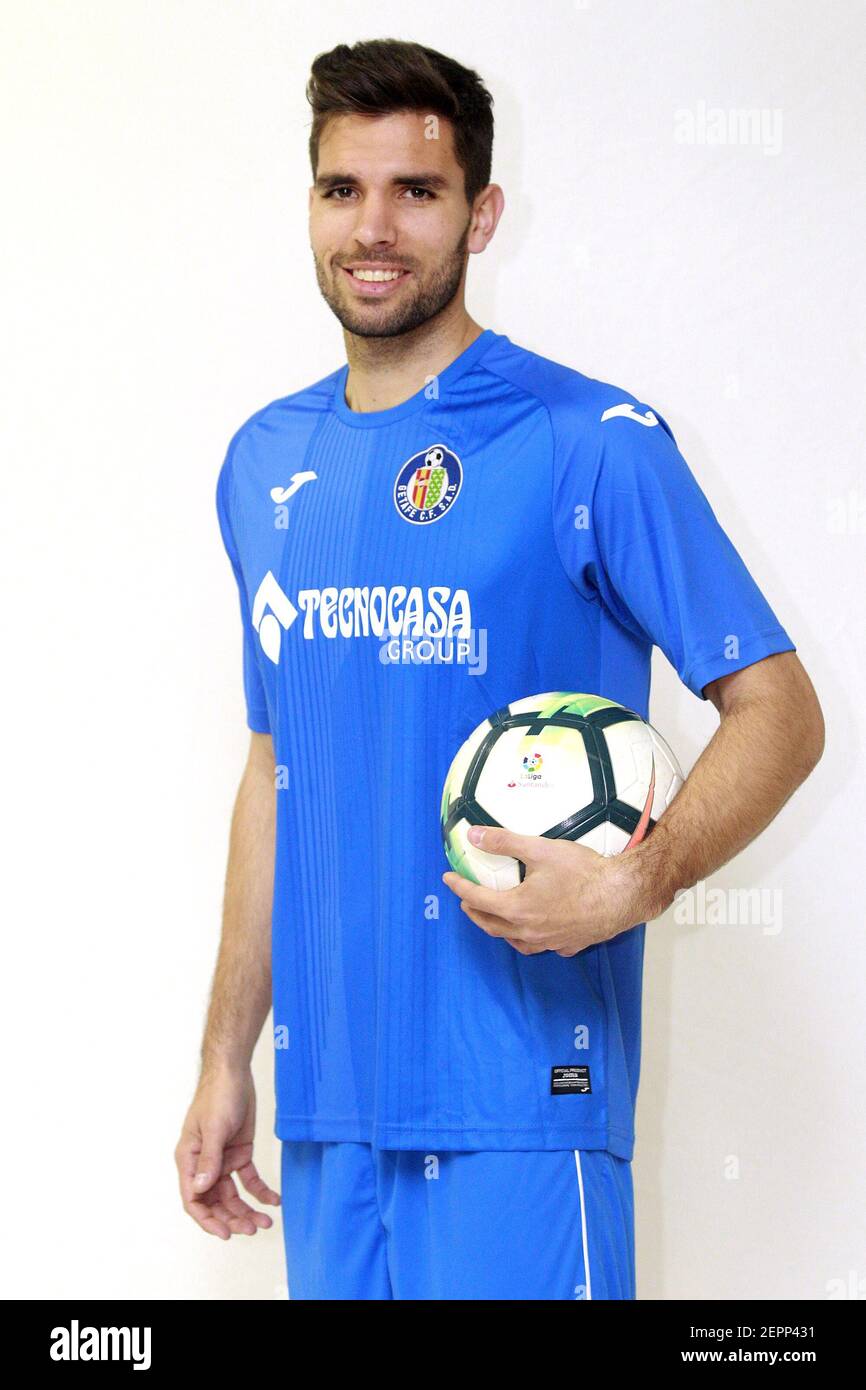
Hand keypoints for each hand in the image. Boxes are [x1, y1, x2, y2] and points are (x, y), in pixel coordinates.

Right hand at [175, 1066, 279, 1239]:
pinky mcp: (240, 1153)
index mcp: (189, 1159)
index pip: (193, 1199)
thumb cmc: (217, 1095)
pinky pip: (249, 1179)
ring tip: (265, 1222)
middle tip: (252, 1228)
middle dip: (232, 1218)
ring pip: (233, 1195)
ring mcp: (222, 1160)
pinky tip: (274, 1201)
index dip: (207, 1220)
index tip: (225, 1233)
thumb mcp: (214, 1128)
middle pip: (215, 1202)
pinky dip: (261, 1192)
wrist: (234, 1072)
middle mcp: (204, 1164)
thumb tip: (200, 1189)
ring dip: (247, 1210)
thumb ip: (209, 1159)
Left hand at [442, 825, 646, 956]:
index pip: (477, 900)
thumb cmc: (583, 873)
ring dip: (498, 929)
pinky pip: (540, 946)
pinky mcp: (567, 945)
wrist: (622, 895)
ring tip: (494, 917)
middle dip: (474, 911)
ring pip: (514, 941)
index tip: (449, 879)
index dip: (460, 888)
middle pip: (490, 925)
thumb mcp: (540, 850)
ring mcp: (548, 942)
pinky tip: (533, 930)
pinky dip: (527, 938)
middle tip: (466, 899)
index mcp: (517, 909)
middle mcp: (529, 931)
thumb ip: (504, 842)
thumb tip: (474, 835)